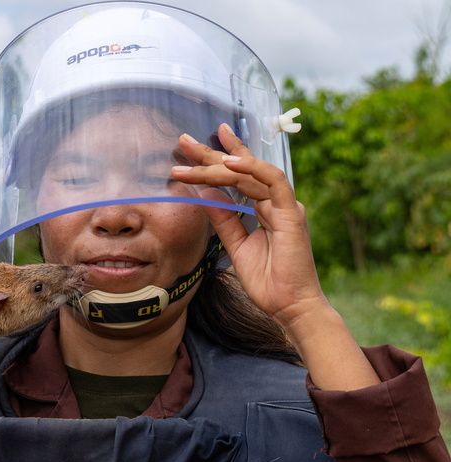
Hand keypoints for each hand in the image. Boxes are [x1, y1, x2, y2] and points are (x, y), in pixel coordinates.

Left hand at [171, 123, 326, 331]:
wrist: (288, 306)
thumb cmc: (267, 280)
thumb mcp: (236, 245)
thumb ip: (224, 218)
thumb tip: (204, 194)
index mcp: (265, 208)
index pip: (238, 177)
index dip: (218, 159)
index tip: (191, 148)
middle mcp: (276, 202)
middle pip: (241, 170)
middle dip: (211, 153)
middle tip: (183, 140)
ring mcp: (285, 205)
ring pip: (250, 173)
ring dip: (220, 162)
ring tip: (192, 155)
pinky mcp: (291, 213)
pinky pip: (272, 182)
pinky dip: (251, 170)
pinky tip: (229, 163)